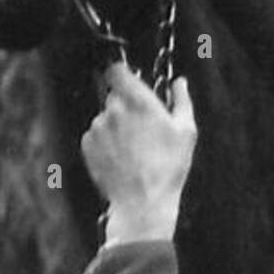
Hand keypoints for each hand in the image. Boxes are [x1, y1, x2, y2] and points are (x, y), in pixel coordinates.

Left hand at [81, 64, 196, 245]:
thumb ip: (182, 100)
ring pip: (104, 116)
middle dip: (125, 106)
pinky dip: (105, 142)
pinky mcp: (87, 145)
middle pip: (113, 95)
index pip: (117, 70)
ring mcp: (98, 128)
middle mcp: (114, 110)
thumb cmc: (167, 168)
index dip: (122, 74)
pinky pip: (95, 135)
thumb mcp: (186, 132)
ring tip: (132, 148)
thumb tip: (179, 83)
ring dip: (114, 125)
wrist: (142, 202)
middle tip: (140, 126)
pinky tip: (121, 157)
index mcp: (138, 102)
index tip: (128, 82)